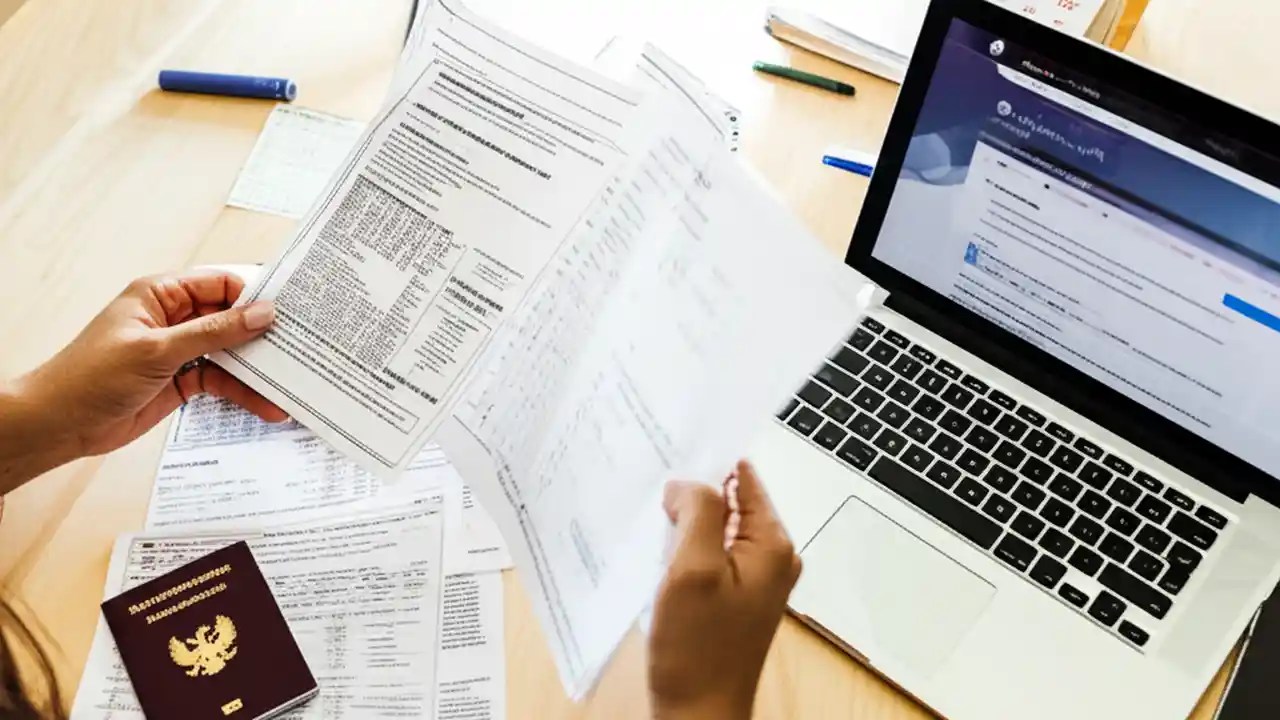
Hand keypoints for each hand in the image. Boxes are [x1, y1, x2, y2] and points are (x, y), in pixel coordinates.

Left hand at [13, 270, 286, 461]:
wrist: (60, 424)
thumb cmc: (91, 377)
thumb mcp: (157, 349)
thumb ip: (213, 332)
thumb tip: (261, 313)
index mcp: (161, 294)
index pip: (219, 284)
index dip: (253, 297)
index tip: (285, 314)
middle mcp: (173, 318)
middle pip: (230, 318)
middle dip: (262, 334)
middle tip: (298, 347)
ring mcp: (179, 350)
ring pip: (230, 352)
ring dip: (257, 369)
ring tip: (289, 383)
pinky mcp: (182, 379)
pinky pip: (222, 380)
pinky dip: (243, 391)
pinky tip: (266, 404)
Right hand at [648, 461, 801, 718]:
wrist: (699, 715)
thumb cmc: (697, 649)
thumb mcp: (692, 569)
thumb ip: (698, 512)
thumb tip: (689, 482)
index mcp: (773, 544)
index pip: (744, 479)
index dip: (706, 466)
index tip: (668, 460)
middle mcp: (773, 558)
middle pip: (731, 503)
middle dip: (693, 497)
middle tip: (652, 498)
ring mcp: (755, 580)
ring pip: (717, 530)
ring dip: (686, 526)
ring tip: (653, 527)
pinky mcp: (735, 599)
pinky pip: (711, 556)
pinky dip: (686, 551)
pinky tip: (661, 559)